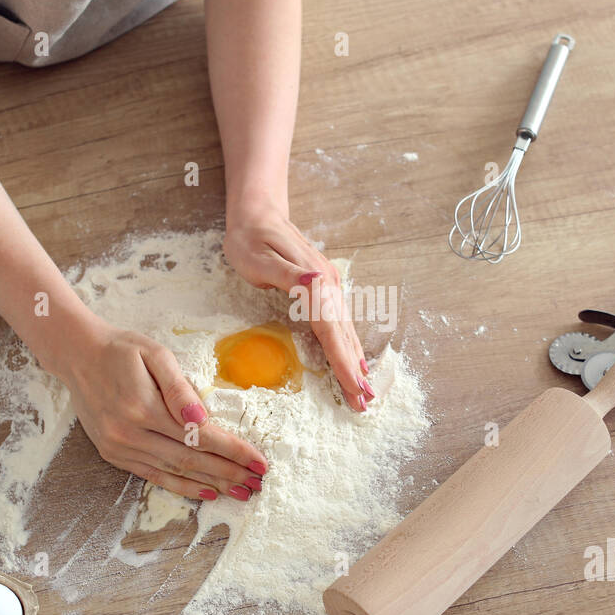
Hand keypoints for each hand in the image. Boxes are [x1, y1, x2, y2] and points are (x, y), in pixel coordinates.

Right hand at [51, 317, 267, 500]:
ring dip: (210, 484)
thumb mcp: (154, 354)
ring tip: (239, 492)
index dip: (232, 451)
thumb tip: (202, 418)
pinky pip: (153, 476)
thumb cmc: (121, 350)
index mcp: (143, 407)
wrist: (77, 356)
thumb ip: (179, 387)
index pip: (200, 436)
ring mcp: (120, 448)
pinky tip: (205, 492)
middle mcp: (130, 433)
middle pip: (190, 460)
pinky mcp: (114, 454)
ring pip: (174, 472)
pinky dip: (182, 486)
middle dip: (228, 473)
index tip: (258, 461)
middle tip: (256, 483)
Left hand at [223, 207, 375, 411]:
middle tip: (364, 403)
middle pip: (343, 334)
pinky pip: (340, 322)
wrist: (258, 212)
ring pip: (345, 329)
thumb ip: (286, 272)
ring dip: (355, 361)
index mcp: (313, 280)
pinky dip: (348, 345)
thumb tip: (315, 283)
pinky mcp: (325, 286)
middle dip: (353, 370)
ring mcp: (329, 284)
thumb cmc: (249, 237)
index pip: (330, 329)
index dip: (342, 361)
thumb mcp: (258, 255)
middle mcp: (328, 283)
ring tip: (364, 390)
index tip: (354, 387)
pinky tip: (354, 360)